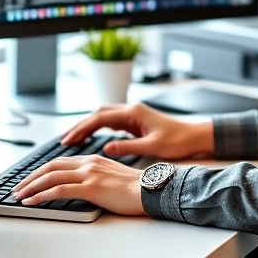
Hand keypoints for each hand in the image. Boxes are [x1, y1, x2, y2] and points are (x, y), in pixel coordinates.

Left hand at [11, 155, 143, 214]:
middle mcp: (88, 163)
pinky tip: (32, 201)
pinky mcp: (90, 187)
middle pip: (51, 166)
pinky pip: (59, 189)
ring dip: (31, 186)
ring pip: (51, 176)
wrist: (151, 190)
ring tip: (19, 196)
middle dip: (31, 177)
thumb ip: (97, 176)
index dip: (42, 170)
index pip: (60, 161)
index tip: (31, 179)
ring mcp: (89, 174)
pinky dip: (41, 195)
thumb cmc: (136, 188)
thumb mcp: (113, 177)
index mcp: (93, 159)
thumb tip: (84, 186)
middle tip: (18, 187)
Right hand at [61, 103, 212, 159]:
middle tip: (64, 140)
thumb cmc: (178, 141)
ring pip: (102, 117)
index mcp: (134, 112)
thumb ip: (129, 147)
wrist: (194, 136)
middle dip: (80, 126)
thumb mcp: (153, 146)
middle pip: (98, 114)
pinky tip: (90, 137)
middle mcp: (131, 110)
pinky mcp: (134, 121)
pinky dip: (97, 129)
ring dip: (87, 126)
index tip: (69, 139)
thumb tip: (106, 148)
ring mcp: (132, 114)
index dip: (82, 128)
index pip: (100, 118)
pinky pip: (110, 122)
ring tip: (71, 139)